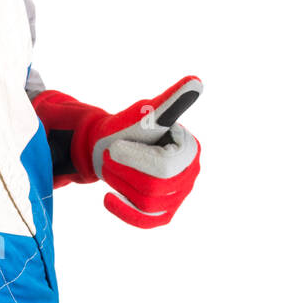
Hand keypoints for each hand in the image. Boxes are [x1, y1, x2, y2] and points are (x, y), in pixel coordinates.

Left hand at [33, 76, 202, 227]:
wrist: (107, 147)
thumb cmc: (127, 127)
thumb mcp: (145, 113)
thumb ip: (171, 101)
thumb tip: (196, 81)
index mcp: (190, 150)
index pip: (164, 167)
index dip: (134, 158)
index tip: (117, 146)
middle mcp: (190, 174)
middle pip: (154, 187)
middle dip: (124, 171)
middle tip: (110, 156)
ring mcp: (179, 196)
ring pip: (147, 202)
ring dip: (120, 184)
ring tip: (111, 168)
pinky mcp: (164, 213)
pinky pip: (147, 221)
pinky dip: (125, 212)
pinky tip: (108, 198)